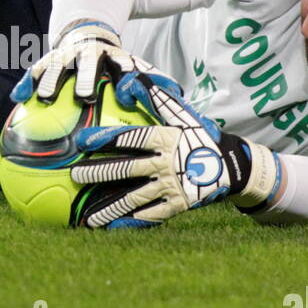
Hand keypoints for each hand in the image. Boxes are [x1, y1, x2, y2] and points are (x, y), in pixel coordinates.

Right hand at [12, 21, 138, 103]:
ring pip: (58, 64)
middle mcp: (91, 53)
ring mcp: (68, 54)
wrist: (89, 33)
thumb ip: (145, 85)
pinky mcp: (49, 56)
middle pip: (88, 64)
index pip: (123, 66)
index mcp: (114, 57)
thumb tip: (172, 101)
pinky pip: (36, 69)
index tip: (126, 97)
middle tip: (84, 98)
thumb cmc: (113, 64)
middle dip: (86, 79)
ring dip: (51, 81)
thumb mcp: (130, 67)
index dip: (125, 79)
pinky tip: (17, 97)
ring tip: (43, 99)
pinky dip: (27, 82)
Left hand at [69, 70, 280, 228]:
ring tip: (88, 216)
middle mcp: (166, 164)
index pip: (130, 138)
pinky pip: (151, 215)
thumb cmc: (200, 135)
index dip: (105, 138)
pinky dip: (131, 222)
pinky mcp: (179, 205)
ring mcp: (172, 187)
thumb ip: (155, 98)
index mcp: (165, 140)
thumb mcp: (182, 114)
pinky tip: (113, 227)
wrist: (233, 166)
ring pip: (134, 198)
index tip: (82, 140)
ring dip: (109, 207)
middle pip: (126, 170)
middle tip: (75, 176)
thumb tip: (128, 81)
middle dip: (98, 173)